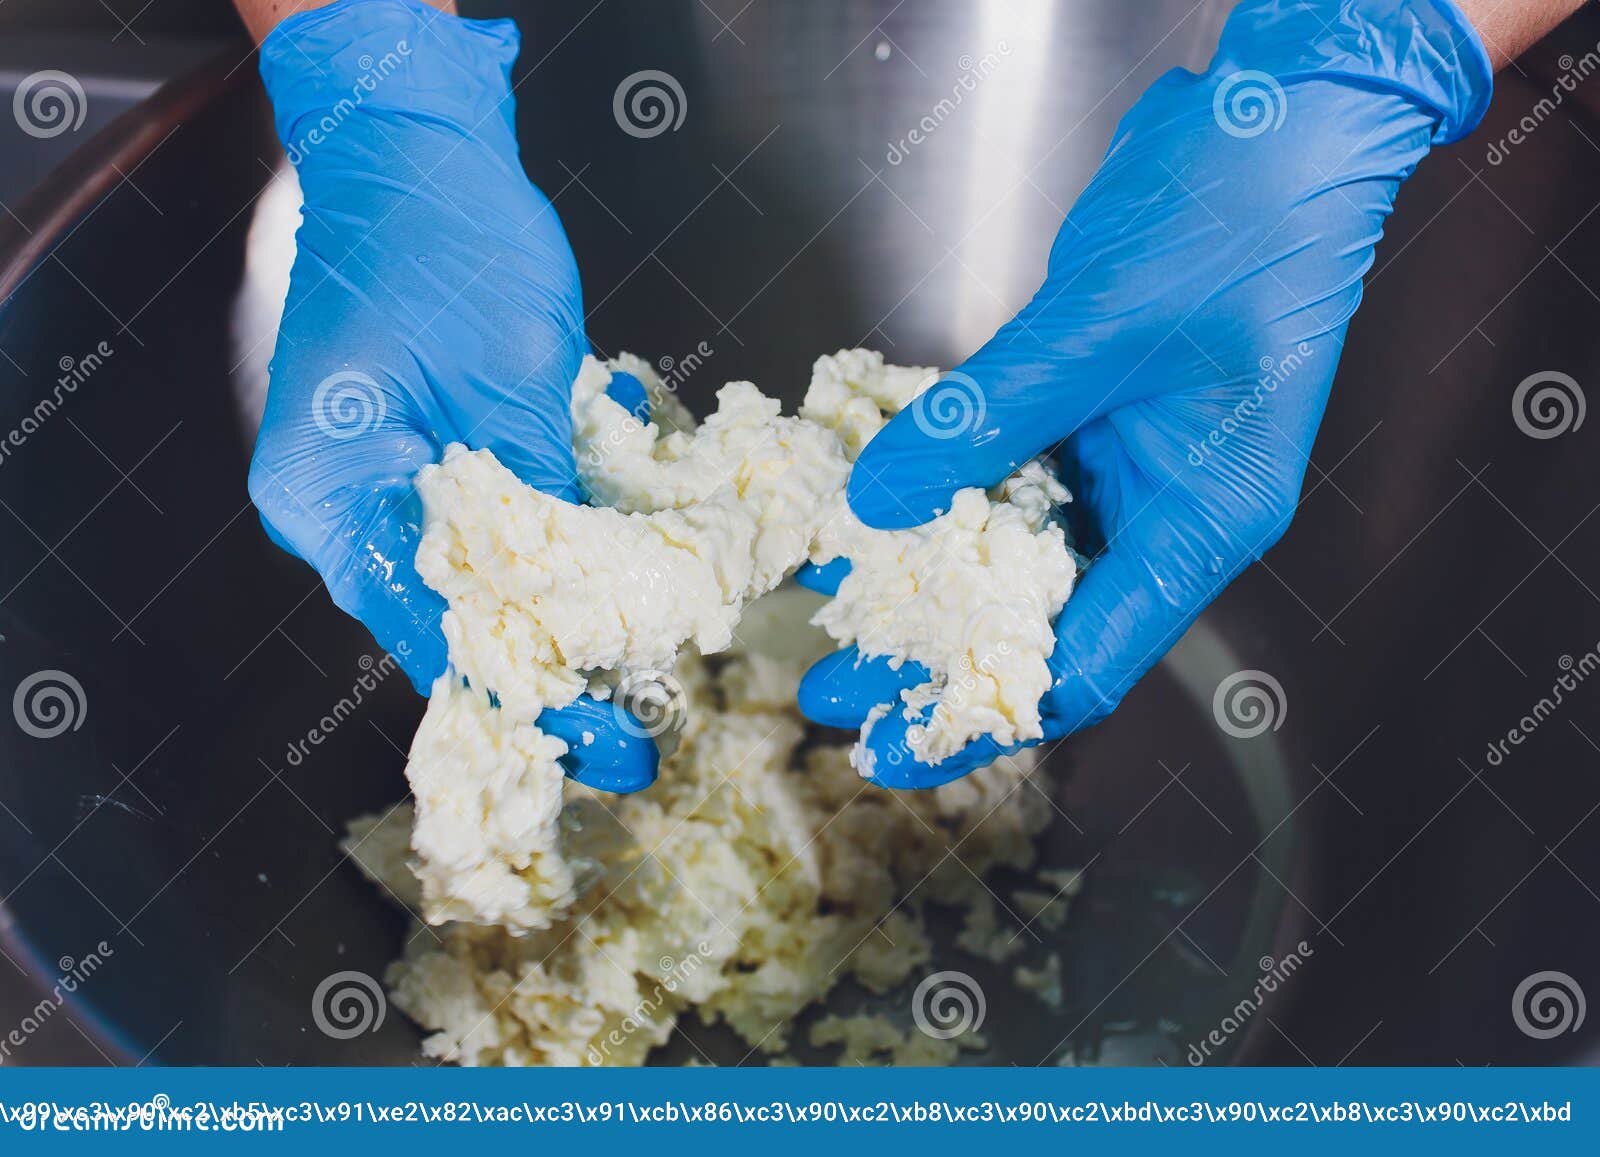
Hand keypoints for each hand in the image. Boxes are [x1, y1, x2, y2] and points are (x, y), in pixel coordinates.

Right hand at [247, 0, 654, 791]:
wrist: (410, 144)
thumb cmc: (444, 238)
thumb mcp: (514, 379)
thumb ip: (545, 499)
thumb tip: (596, 602)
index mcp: (331, 493)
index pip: (433, 633)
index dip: (530, 700)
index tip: (606, 749)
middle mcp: (337, 502)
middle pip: (448, 617)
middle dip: (551, 668)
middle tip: (640, 725)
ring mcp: (370, 476)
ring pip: (471, 578)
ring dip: (556, 615)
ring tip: (644, 666)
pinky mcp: (412, 450)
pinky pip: (482, 525)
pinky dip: (547, 552)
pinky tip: (618, 579)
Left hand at [799, 0, 1491, 786]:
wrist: (1282, 119)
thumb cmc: (1234, 216)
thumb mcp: (1097, 325)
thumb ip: (984, 419)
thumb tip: (880, 498)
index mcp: (1203, 519)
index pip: (1086, 664)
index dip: (983, 715)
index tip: (893, 744)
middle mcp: (1168, 509)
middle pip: (1043, 625)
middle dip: (934, 662)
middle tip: (832, 688)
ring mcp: (1131, 463)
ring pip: (1018, 557)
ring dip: (928, 584)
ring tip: (831, 611)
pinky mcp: (1095, 414)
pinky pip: (1010, 480)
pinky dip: (946, 499)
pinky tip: (874, 512)